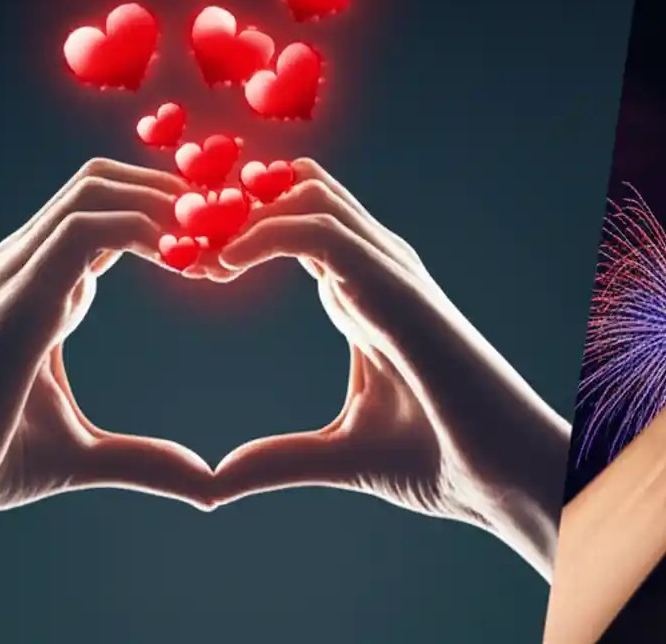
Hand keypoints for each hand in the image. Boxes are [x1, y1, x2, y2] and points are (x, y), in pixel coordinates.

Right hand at [0, 158, 215, 549]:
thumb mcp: (82, 456)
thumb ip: (144, 459)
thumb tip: (205, 483)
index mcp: (45, 286)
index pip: (111, 215)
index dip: (173, 222)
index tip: (230, 255)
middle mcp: (29, 264)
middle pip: (107, 182)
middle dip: (175, 193)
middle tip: (237, 229)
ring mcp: (18, 272)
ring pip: (97, 188)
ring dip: (166, 204)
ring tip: (221, 240)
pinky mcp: (18, 295)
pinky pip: (86, 227)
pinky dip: (144, 229)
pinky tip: (188, 263)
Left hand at [208, 160, 568, 578]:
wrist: (500, 477)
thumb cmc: (438, 461)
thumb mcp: (338, 455)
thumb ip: (278, 457)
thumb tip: (218, 479)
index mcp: (361, 295)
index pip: (290, 223)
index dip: (231, 230)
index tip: (173, 261)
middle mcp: (376, 268)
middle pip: (293, 187)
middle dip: (229, 202)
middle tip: (165, 237)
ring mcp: (389, 269)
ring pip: (303, 192)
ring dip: (238, 212)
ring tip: (181, 249)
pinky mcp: (395, 285)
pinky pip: (317, 229)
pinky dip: (261, 235)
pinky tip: (220, 268)